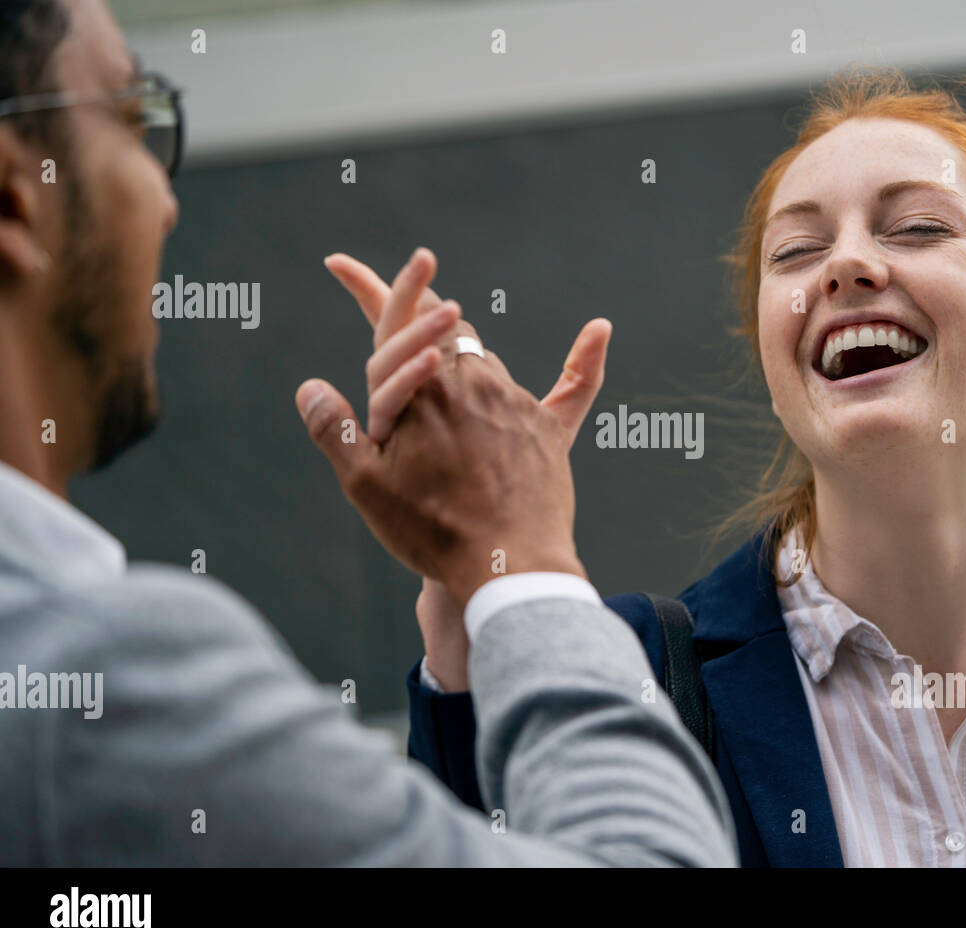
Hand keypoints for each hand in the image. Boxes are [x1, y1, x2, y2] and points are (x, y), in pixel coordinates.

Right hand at [297, 247, 612, 608]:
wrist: (512, 565)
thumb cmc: (434, 530)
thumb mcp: (368, 488)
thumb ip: (337, 431)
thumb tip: (310, 387)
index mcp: (424, 387)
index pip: (400, 321)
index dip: (380, 285)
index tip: (359, 259)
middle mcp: (473, 381)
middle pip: (447, 334)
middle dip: (428, 329)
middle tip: (418, 338)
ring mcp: (515, 401)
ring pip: (485, 364)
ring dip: (464, 370)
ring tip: (451, 422)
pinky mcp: (550, 427)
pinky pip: (556, 387)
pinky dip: (555, 373)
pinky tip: (591, 338)